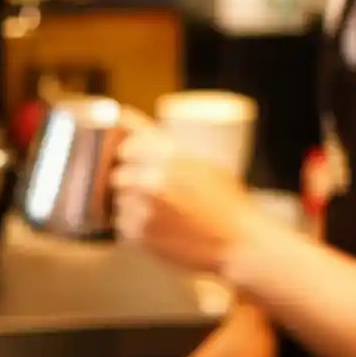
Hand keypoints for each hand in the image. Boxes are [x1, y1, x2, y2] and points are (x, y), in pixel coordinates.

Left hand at [110, 129, 258, 272]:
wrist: (237, 243)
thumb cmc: (225, 202)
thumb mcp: (202, 163)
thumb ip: (163, 143)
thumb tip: (122, 113)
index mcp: (170, 157)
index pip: (127, 145)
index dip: (129, 153)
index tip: (136, 159)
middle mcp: (153, 180)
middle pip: (118, 175)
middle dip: (129, 182)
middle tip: (149, 191)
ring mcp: (144, 210)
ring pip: (118, 203)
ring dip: (131, 207)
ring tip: (158, 214)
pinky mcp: (140, 236)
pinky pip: (121, 228)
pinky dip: (133, 229)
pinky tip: (156, 230)